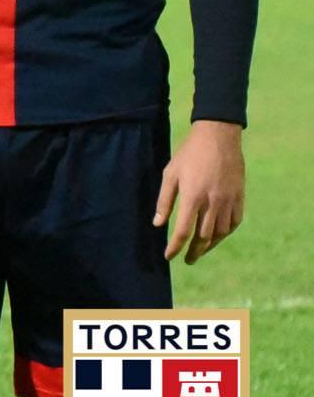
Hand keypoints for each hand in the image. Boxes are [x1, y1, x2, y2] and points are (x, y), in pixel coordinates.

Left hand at [155, 120, 245, 263]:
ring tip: (200, 251)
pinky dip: (225, 233)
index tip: (169, 257)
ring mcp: (229, 201)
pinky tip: (217, 236)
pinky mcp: (239, 197)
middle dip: (194, 251)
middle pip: (203, 237)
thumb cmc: (189, 154)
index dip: (175, 247)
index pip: (183, 231)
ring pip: (220, 233)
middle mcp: (213, 202)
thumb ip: (164, 200)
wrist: (218, 137)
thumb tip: (157, 224)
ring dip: (209, 245)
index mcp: (193, 196)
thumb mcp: (170, 174)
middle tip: (187, 259)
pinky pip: (234, 223)